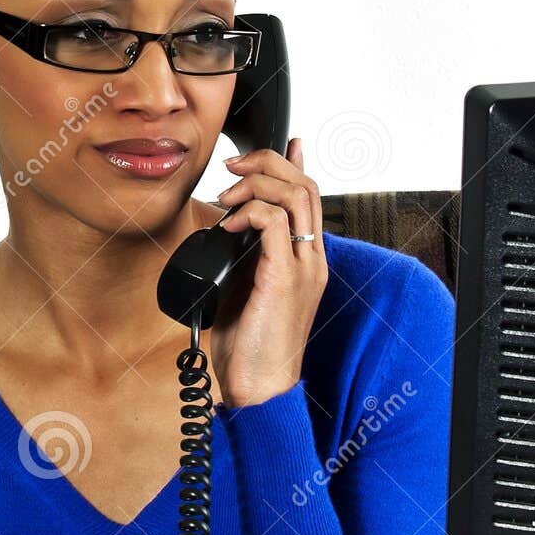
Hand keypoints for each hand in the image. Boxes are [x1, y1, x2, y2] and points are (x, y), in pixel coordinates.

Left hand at [209, 137, 326, 407]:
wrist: (257, 385)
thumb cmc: (248, 345)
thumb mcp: (243, 286)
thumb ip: (241, 253)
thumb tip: (223, 225)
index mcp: (304, 259)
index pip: (308, 196)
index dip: (291, 163)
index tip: (266, 149)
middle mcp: (310, 258)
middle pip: (305, 185)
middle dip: (267, 162)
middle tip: (233, 167)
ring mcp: (302, 267)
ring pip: (295, 195)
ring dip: (256, 183)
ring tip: (227, 195)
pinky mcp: (284, 278)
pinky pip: (274, 223)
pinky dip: (248, 213)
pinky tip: (227, 225)